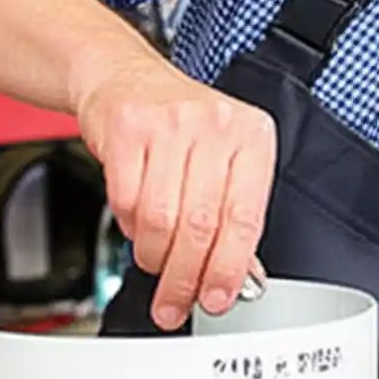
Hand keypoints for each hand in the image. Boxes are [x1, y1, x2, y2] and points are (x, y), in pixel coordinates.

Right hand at [74, 57, 276, 328]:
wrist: (126, 76)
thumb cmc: (180, 124)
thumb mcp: (222, 159)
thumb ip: (231, 214)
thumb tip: (236, 278)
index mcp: (252, 137)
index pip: (245, 218)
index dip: (228, 269)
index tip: (215, 299)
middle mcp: (216, 125)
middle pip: (201, 225)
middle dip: (185, 277)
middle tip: (174, 302)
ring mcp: (171, 123)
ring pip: (161, 219)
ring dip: (154, 256)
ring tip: (153, 260)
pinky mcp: (128, 128)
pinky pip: (126, 201)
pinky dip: (128, 227)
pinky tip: (135, 225)